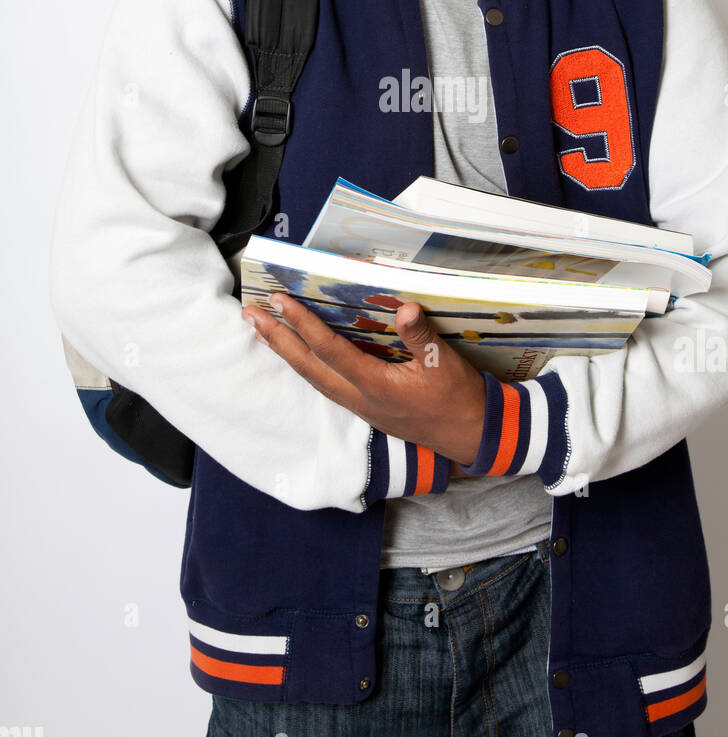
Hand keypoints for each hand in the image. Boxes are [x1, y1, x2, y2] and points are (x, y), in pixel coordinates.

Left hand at [242, 295, 486, 466]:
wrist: (468, 435)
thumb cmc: (457, 397)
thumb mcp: (444, 363)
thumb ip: (422, 336)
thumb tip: (406, 308)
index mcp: (375, 385)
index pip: (329, 350)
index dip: (302, 324)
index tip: (280, 301)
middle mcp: (358, 398)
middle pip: (308, 367)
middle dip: (277, 340)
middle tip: (250, 314)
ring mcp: (359, 405)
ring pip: (312, 377)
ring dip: (285, 352)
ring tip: (262, 330)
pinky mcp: (364, 407)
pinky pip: (324, 383)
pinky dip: (304, 365)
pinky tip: (297, 354)